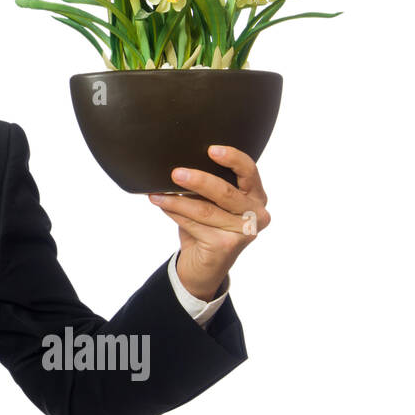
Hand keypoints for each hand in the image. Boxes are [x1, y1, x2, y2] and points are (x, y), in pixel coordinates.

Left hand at [146, 145, 269, 301]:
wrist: (203, 265)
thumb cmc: (207, 226)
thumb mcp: (209, 201)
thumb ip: (205, 186)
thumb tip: (178, 168)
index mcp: (256, 196)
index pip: (249, 171)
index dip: (232, 158)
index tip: (212, 150)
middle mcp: (258, 213)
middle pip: (225, 192)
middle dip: (198, 181)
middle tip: (175, 173)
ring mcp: (245, 232)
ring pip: (205, 210)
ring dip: (177, 200)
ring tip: (157, 193)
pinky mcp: (227, 246)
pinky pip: (194, 225)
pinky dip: (175, 214)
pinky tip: (162, 205)